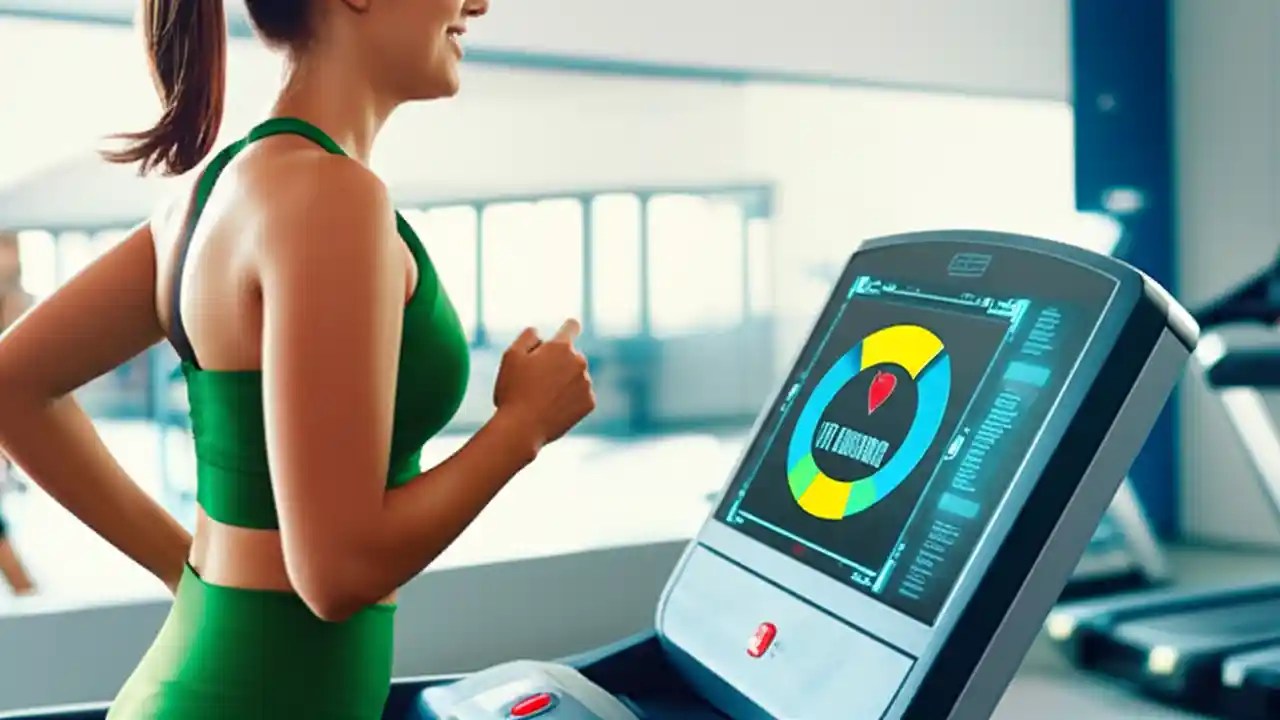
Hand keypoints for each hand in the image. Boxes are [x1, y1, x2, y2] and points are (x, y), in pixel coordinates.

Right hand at [493, 320, 595, 448]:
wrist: (522, 429)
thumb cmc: (513, 391)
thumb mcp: (511, 356)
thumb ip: (528, 336)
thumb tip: (541, 334)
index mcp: (561, 347)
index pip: (571, 327)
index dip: (568, 327)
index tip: (569, 328)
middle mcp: (579, 362)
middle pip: (570, 357)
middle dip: (557, 363)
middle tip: (535, 381)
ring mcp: (586, 383)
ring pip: (575, 377)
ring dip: (563, 383)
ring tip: (541, 399)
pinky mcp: (589, 403)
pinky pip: (579, 396)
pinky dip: (569, 400)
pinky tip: (552, 409)